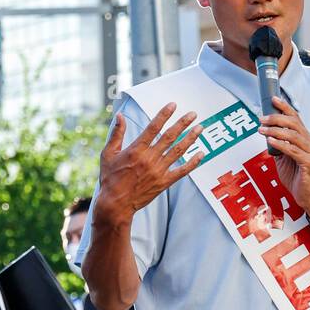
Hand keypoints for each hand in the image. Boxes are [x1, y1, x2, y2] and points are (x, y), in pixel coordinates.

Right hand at [92, 103, 203, 228]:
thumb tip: (120, 115)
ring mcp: (158, 171)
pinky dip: (192, 163)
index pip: (153, 127)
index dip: (164, 115)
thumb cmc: (110, 179)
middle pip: (169, 136)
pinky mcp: (163, 183)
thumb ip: (116, 134)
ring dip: (190, 138)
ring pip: (178, 151)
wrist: (116, 204)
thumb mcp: (108, 154)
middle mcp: (149, 158)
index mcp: (136, 149)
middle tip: (193, 114)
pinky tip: (201, 154)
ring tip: (200, 128)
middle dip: (183, 124)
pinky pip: (181, 171)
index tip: (173, 105)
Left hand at [258, 96, 309, 215]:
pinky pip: (292, 150)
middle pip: (293, 123)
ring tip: (262, 130)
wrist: (307, 196)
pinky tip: (270, 142)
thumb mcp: (283, 159)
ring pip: (292, 135)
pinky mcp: (309, 163)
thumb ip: (278, 147)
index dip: (285, 107)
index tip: (273, 99)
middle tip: (262, 119)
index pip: (295, 118)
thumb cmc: (297, 178)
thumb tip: (266, 135)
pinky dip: (280, 145)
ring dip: (275, 131)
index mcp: (305, 139)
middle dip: (276, 118)